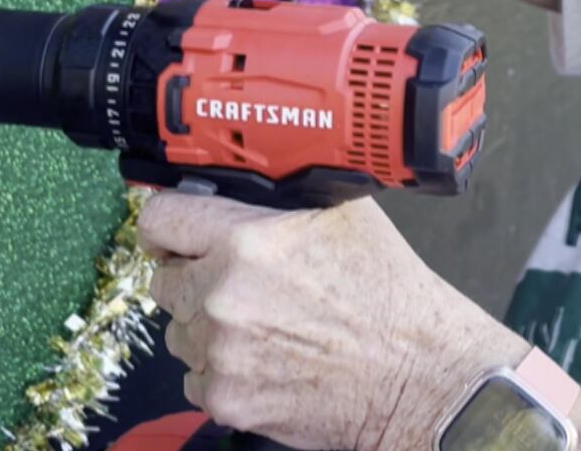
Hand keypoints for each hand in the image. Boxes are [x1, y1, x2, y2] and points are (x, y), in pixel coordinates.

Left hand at [140, 194, 524, 450]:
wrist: (418, 373)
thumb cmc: (388, 295)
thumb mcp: (343, 212)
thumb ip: (277, 196)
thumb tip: (237, 181)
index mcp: (245, 240)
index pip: (162, 219)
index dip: (170, 225)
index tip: (176, 235)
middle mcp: (222, 294)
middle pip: (165, 279)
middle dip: (194, 278)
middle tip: (241, 286)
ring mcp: (220, 351)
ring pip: (179, 332)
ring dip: (206, 328)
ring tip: (263, 327)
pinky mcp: (226, 399)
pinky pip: (194, 379)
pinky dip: (221, 372)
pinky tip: (265, 361)